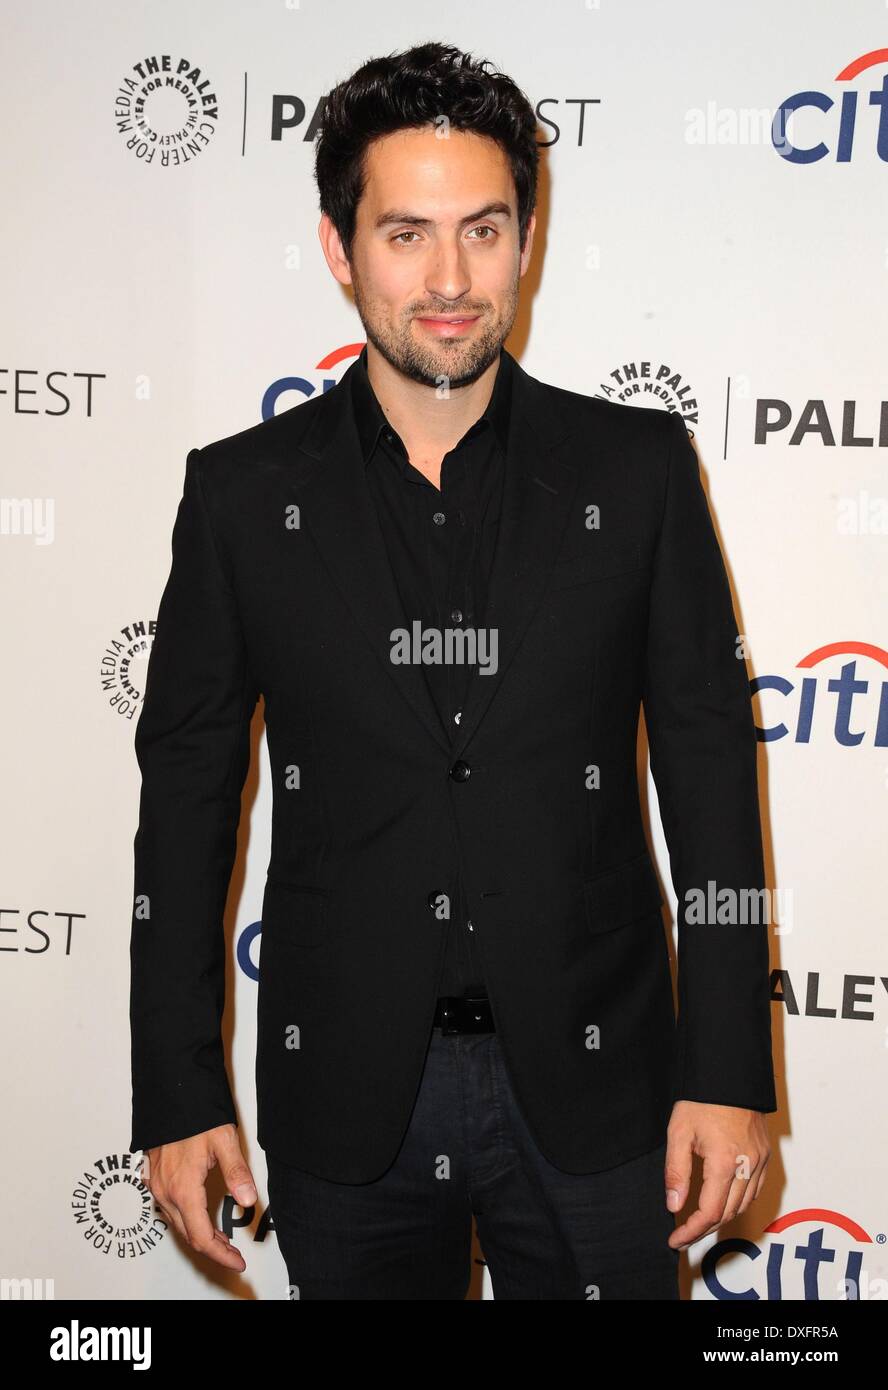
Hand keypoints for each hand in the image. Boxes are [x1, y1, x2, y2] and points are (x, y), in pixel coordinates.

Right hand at [141, 1124, 257, 1269]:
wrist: (170, 1090)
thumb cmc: (195, 1112)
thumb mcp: (223, 1140)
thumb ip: (236, 1172)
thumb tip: (248, 1199)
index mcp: (183, 1188)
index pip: (201, 1237)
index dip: (220, 1254)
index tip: (237, 1262)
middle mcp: (165, 1191)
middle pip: (188, 1235)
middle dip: (212, 1249)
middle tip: (234, 1254)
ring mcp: (156, 1185)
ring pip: (177, 1223)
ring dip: (199, 1235)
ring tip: (222, 1238)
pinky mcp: (154, 1177)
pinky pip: (169, 1208)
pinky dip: (187, 1219)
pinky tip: (200, 1215)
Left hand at [664, 1101, 770, 1249]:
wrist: (728, 1072)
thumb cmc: (702, 1099)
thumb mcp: (679, 1132)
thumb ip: (676, 1172)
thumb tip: (673, 1205)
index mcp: (724, 1162)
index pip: (709, 1213)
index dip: (691, 1231)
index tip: (675, 1240)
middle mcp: (748, 1165)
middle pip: (727, 1213)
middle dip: (704, 1228)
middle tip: (683, 1235)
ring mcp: (760, 1160)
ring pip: (744, 1205)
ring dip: (722, 1217)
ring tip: (699, 1221)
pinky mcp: (765, 1153)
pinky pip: (756, 1189)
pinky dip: (739, 1202)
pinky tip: (724, 1201)